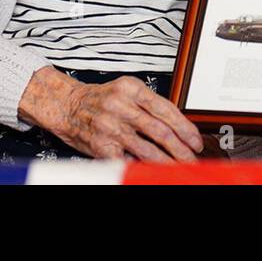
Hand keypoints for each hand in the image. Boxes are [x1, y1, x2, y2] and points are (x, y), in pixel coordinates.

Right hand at [19, 66, 202, 161]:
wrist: (66, 105)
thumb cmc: (99, 99)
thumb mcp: (126, 90)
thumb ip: (149, 104)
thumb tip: (178, 125)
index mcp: (132, 88)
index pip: (167, 110)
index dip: (185, 128)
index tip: (195, 140)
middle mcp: (121, 106)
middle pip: (160, 130)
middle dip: (180, 148)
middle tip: (192, 158)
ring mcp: (110, 127)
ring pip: (146, 148)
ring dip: (166, 161)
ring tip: (178, 168)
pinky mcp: (101, 145)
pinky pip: (126, 160)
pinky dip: (141, 167)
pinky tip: (152, 171)